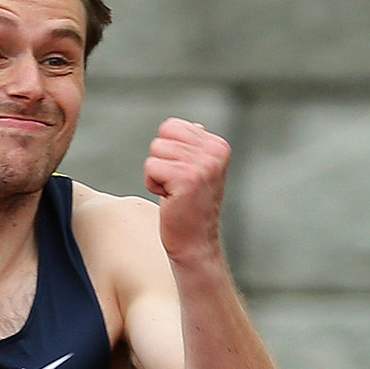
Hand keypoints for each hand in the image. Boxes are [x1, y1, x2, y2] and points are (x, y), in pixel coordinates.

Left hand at [143, 118, 230, 262]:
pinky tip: (169, 198)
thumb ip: (195, 146)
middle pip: (161, 137)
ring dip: (157, 174)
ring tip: (174, 191)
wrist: (195, 241)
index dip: (168, 152)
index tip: (182, 174)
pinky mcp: (186, 178)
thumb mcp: (199, 170)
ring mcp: (202, 165)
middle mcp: (214, 152)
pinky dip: (152, 185)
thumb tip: (194, 126)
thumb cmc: (191, 206)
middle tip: (176, 184)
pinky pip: (151, 167)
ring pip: (155, 151)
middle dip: (161, 162)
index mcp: (218, 146)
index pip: (172, 126)